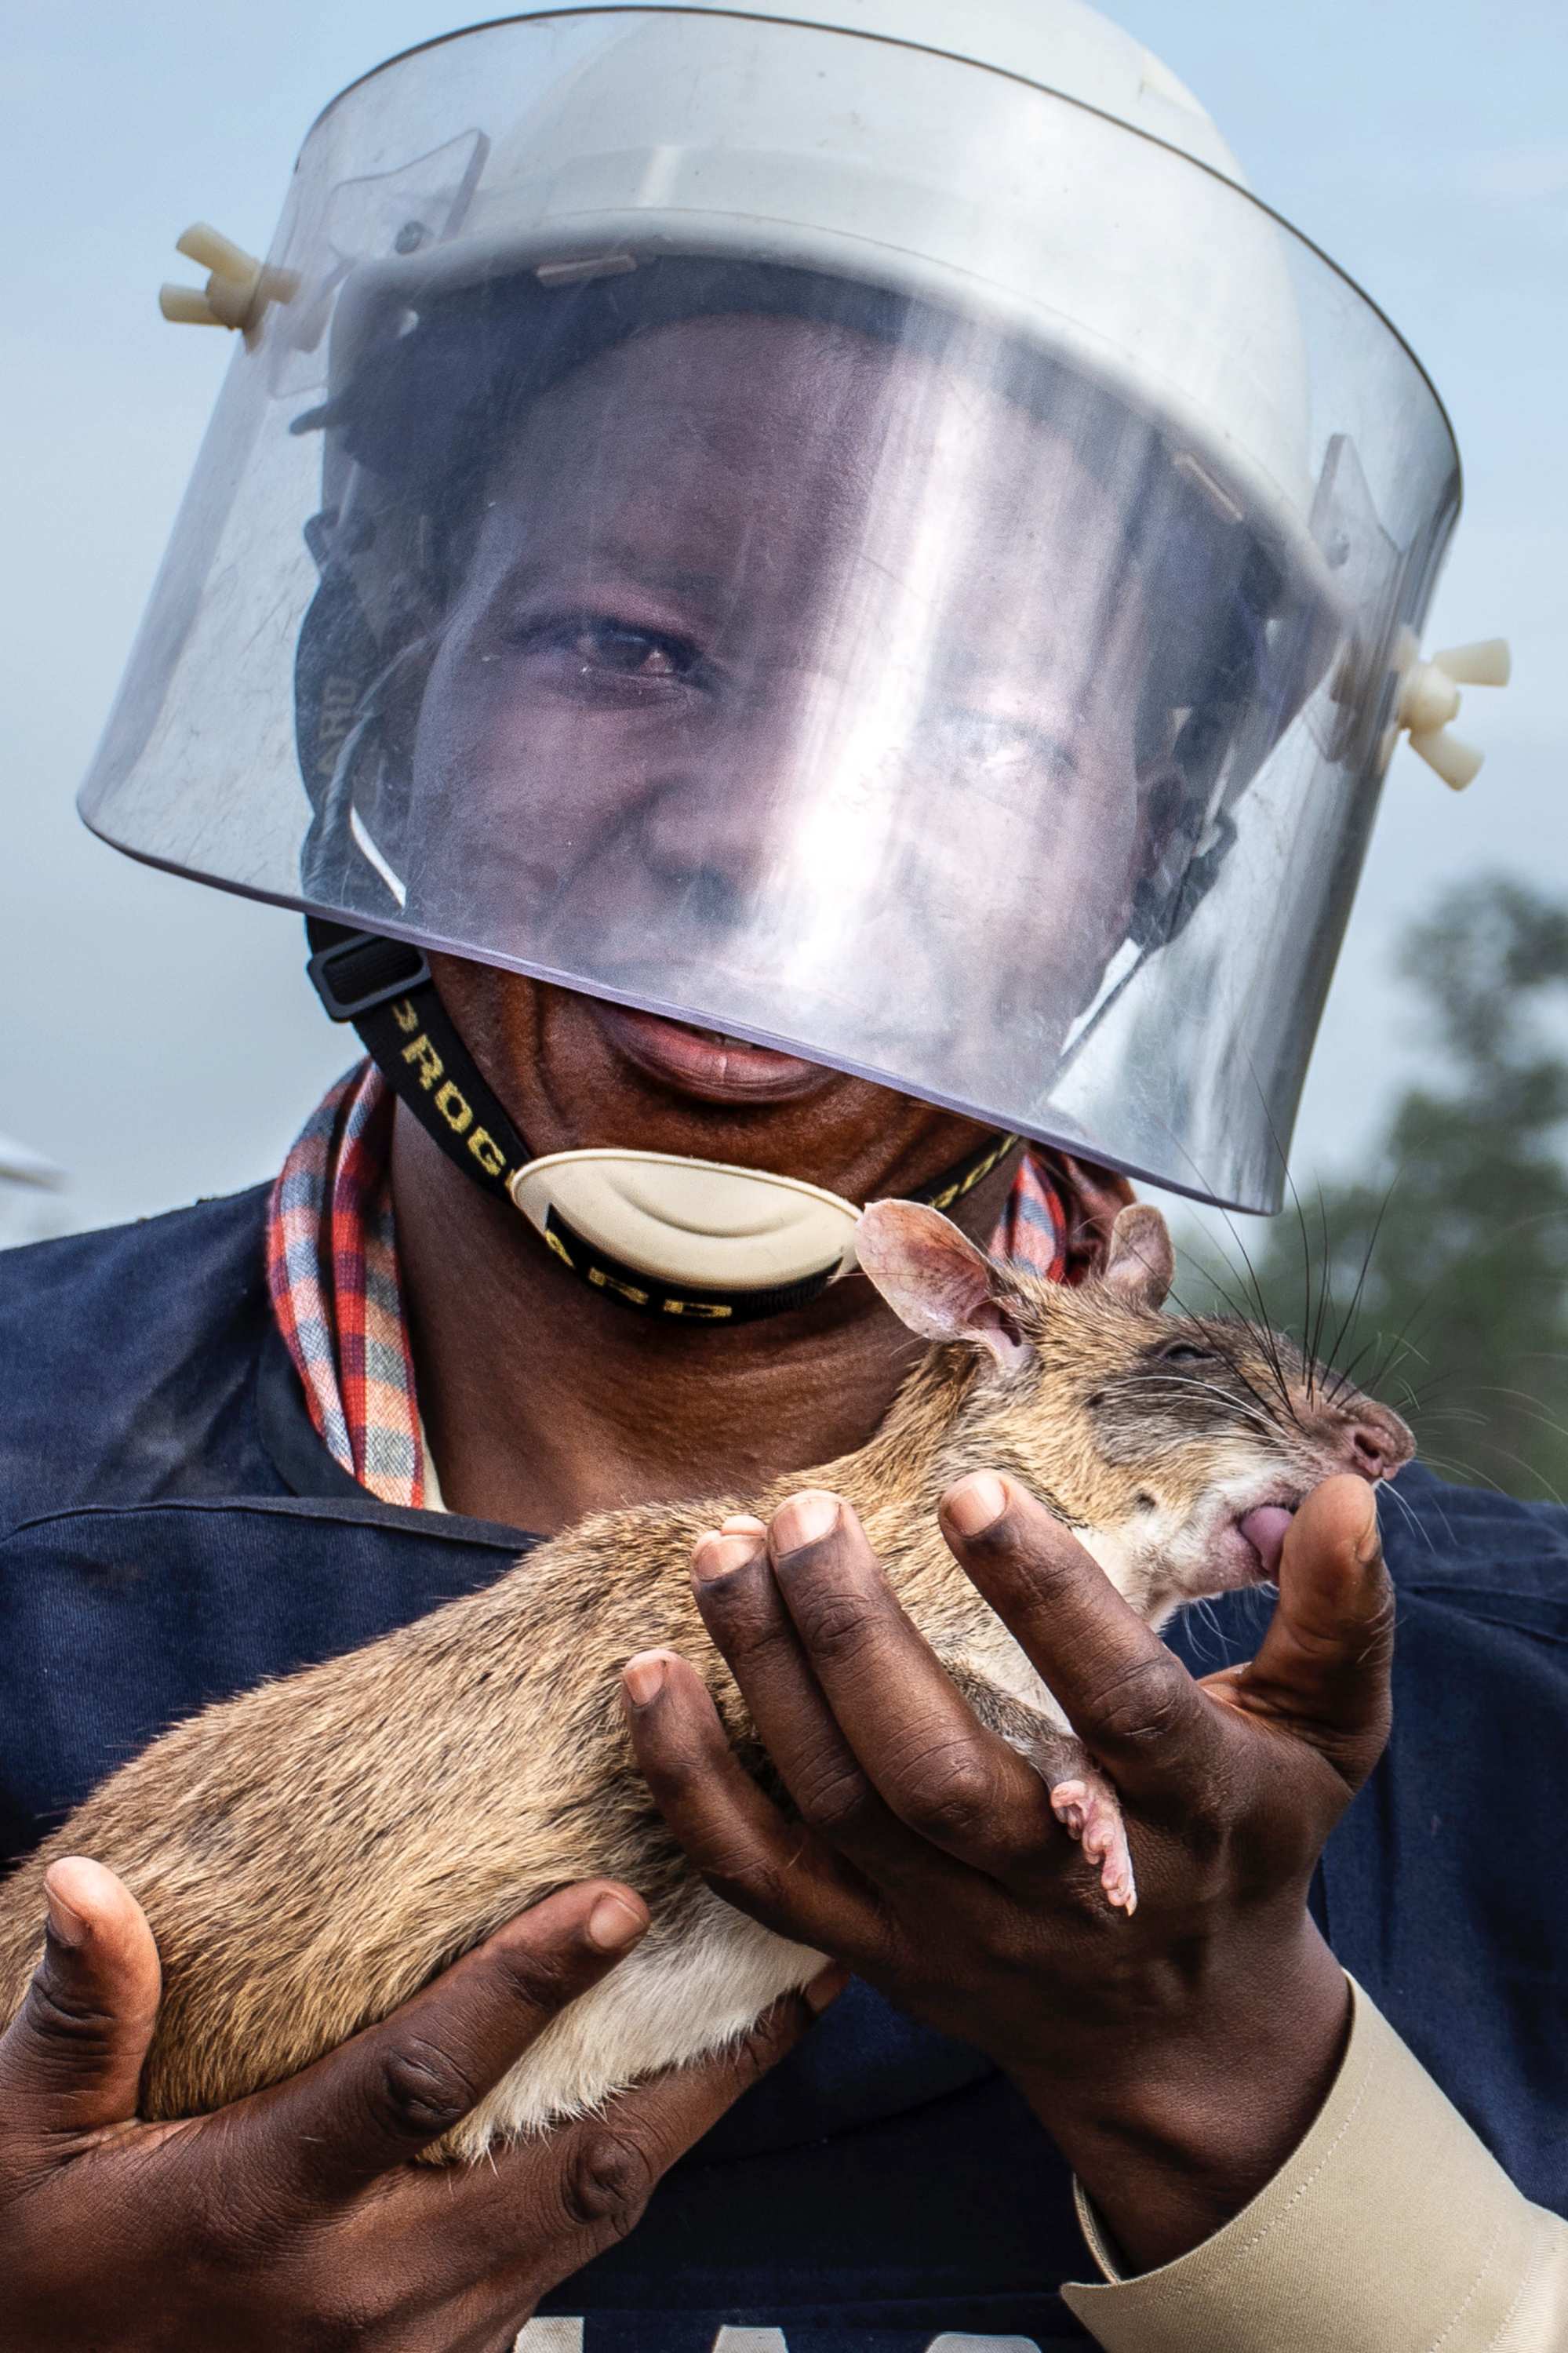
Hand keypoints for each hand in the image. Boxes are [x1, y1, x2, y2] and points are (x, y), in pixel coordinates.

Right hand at [0, 1857, 834, 2349]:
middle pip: (578, 2168)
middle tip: (800, 1957)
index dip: (523, 1987)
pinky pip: (564, 2268)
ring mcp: (415, 2347)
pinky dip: (631, 2177)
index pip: (424, 2082)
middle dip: (703, 2066)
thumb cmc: (32, 2281)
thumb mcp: (15, 2153)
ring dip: (695, 2118)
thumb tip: (93, 1877)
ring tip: (783, 2014)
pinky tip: (676, 2104)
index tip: (619, 1895)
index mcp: (263, 2211)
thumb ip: (73, 2020)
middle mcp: (364, 2288)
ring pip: (595, 2222)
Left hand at [622, 1471, 1393, 2270]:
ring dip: (766, 1678)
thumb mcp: (1326, 1739)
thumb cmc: (1251, 1850)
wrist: (1181, 2039)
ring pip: (837, 1808)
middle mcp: (1055, 1882)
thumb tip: (1350, 1496)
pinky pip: (760, 1875)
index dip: (1048, 1604)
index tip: (973, 1494)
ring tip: (727, 1551)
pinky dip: (690, 1784)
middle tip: (808, 1510)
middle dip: (858, 1640)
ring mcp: (950, 1925)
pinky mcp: (872, 1949)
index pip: (1116, 1708)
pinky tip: (647, 1673)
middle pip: (936, 1772)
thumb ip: (1342, 1620)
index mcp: (1183, 1816)